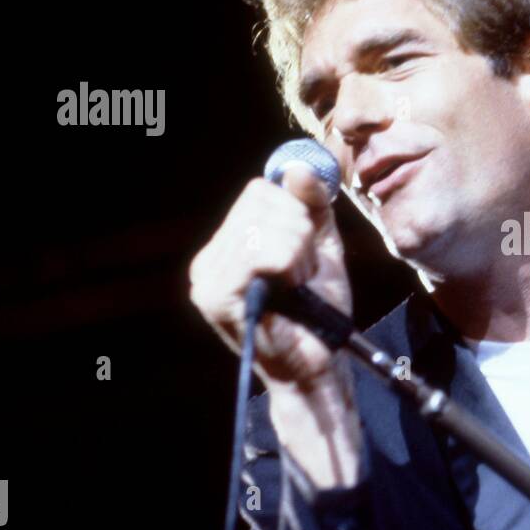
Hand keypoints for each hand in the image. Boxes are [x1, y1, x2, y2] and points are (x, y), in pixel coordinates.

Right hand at [189, 165, 352, 388]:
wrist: (319, 363)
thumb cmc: (319, 310)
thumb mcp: (322, 247)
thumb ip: (312, 206)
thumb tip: (298, 166)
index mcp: (229, 244)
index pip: (259, 191)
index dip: (296, 210)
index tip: (308, 250)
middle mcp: (209, 259)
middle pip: (259, 201)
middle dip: (299, 232)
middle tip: (304, 272)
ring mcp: (207, 278)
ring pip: (263, 225)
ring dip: (298, 253)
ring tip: (298, 284)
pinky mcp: (217, 297)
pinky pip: (260, 251)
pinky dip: (289, 265)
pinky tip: (290, 290)